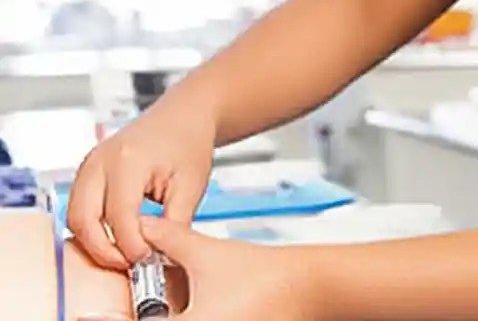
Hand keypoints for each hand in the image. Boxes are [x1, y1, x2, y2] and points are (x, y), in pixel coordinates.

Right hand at [66, 109, 215, 268]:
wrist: (183, 117)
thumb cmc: (189, 143)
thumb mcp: (192, 186)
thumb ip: (173, 223)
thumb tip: (158, 256)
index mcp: (127, 160)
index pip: (118, 216)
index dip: (130, 245)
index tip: (147, 261)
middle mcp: (100, 161)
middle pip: (83, 219)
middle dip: (104, 250)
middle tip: (131, 265)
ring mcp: (89, 165)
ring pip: (75, 217)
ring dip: (95, 242)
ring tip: (126, 254)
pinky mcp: (87, 172)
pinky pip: (79, 208)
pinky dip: (93, 228)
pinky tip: (117, 239)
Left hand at [134, 216, 319, 320]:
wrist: (309, 285)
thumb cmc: (268, 277)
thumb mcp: (208, 252)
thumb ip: (169, 238)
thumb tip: (146, 227)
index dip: (117, 316)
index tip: (107, 309)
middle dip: (147, 313)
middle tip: (140, 300)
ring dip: (168, 315)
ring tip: (172, 300)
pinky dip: (190, 315)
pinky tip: (197, 304)